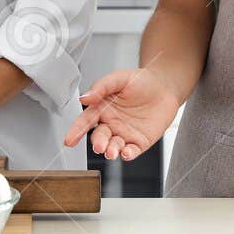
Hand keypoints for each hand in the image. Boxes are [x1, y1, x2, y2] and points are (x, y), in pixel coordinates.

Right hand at [63, 69, 182, 161]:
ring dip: (111, 151)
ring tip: (111, 151)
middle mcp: (110, 124)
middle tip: (99, 145)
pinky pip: (131, 152)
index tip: (69, 140)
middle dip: (98, 143)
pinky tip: (126, 153)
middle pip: (99, 137)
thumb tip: (84, 98)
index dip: (76, 131)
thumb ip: (101, 87)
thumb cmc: (140, 81)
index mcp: (102, 109)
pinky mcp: (139, 142)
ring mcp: (124, 134)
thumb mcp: (119, 78)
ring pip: (113, 147)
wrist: (164, 86)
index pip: (85, 122)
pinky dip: (127, 154)